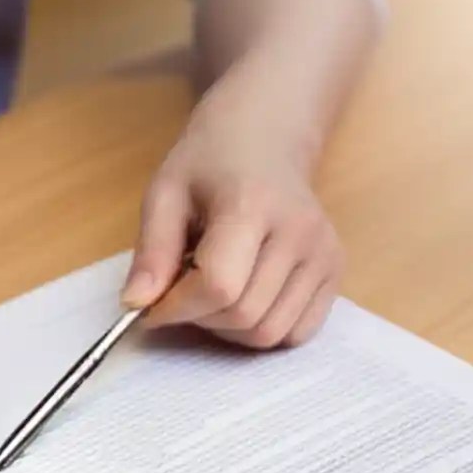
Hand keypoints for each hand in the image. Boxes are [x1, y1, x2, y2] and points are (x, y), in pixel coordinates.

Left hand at [120, 72, 343, 349]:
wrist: (266, 138)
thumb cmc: (209, 163)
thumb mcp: (165, 193)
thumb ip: (152, 251)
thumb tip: (136, 304)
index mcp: (252, 205)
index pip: (219, 286)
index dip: (177, 308)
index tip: (153, 306)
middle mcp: (299, 233)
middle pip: (244, 316)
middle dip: (200, 319)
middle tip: (181, 294)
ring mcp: (325, 254)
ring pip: (270, 333)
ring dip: (229, 329)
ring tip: (212, 292)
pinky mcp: (336, 271)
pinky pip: (297, 333)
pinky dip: (262, 330)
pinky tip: (244, 297)